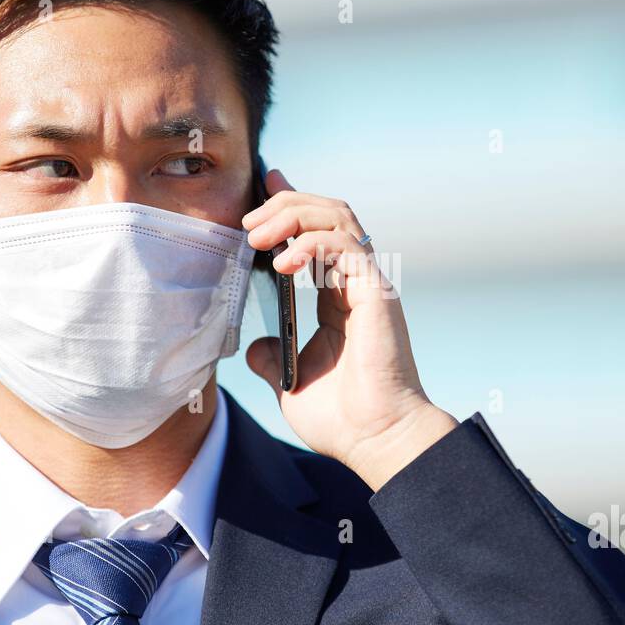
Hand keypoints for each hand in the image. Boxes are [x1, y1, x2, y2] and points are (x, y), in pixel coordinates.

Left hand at [242, 169, 456, 491]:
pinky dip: (311, 245)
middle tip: (248, 222)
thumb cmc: (344, 418)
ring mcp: (369, 284)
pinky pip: (345, 245)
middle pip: (326, 213)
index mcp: (339, 298)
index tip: (264, 185)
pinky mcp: (375, 291)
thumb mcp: (290, 381)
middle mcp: (357, 283)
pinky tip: (283, 265)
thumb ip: (273, 357)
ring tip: (258, 236)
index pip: (317, 233)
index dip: (291, 204)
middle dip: (284, 206)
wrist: (376, 439)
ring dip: (293, 216)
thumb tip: (255, 346)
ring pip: (337, 217)